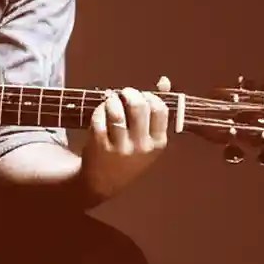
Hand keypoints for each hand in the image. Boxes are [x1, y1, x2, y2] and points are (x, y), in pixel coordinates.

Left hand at [82, 76, 171, 198]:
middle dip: (129, 93)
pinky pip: (100, 118)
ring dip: (112, 100)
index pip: (159, 109)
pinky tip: (100, 112)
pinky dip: (99, 110)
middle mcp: (141, 146)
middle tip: (123, 94)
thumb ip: (156, 111)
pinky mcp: (99, 146)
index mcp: (158, 143)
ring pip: (117, 111)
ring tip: (110, 101)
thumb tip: (164, 80)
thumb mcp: (147, 140)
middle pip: (138, 106)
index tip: (140, 97)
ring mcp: (120, 148)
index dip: (149, 96)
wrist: (102, 183)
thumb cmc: (128, 157)